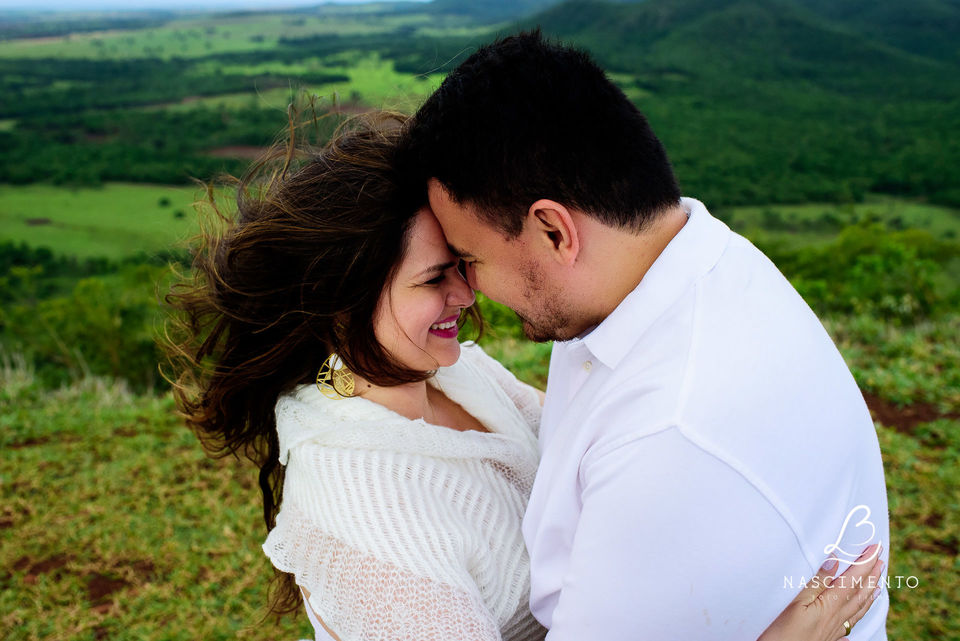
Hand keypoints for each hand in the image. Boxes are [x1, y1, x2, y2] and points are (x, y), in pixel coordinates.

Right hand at [758, 543, 883, 640]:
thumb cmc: (782, 632)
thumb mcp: (795, 602)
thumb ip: (816, 582)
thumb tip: (833, 561)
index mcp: (829, 605)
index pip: (852, 580)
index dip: (865, 563)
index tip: (875, 549)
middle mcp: (836, 618)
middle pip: (860, 594)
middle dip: (872, 575)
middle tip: (881, 560)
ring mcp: (833, 630)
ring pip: (858, 610)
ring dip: (869, 594)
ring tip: (879, 584)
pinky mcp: (827, 638)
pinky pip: (850, 624)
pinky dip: (858, 616)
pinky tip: (857, 617)